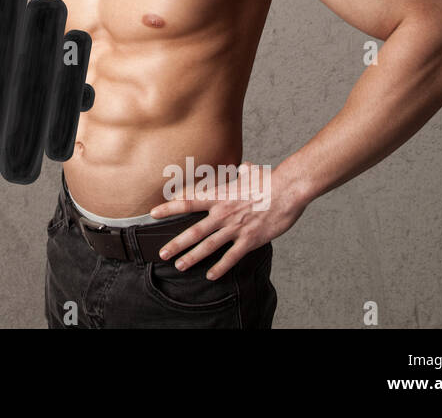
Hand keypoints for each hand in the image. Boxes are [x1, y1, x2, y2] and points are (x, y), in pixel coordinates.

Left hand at [146, 161, 307, 280]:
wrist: (288, 190)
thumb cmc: (270, 180)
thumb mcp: (252, 172)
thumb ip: (243, 172)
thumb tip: (245, 166)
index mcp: (220, 196)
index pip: (188, 202)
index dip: (169, 208)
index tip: (153, 213)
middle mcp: (223, 213)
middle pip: (194, 231)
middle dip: (176, 243)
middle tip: (161, 253)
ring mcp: (235, 228)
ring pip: (209, 246)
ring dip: (192, 257)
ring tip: (179, 266)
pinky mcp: (250, 240)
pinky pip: (231, 257)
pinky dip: (220, 267)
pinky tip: (211, 275)